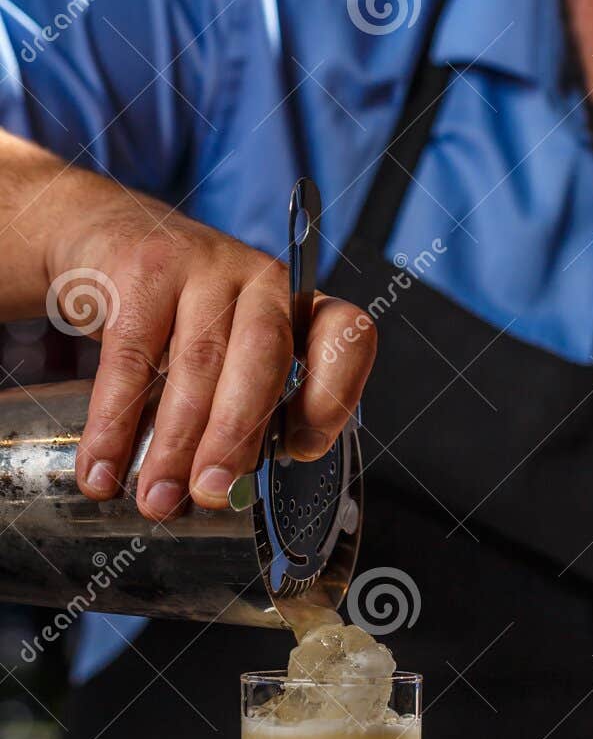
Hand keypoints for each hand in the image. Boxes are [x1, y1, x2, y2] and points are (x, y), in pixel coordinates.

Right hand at [47, 184, 374, 519]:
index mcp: (299, 306)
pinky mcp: (144, 267)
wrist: (108, 238)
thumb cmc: (182, 319)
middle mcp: (263, 280)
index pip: (344, 336)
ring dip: (173, 443)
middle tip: (212, 494)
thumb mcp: (229, 348)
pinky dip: (114, 421)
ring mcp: (205, 266)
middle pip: (263, 358)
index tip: (303, 450)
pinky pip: (130, 356)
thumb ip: (242, 404)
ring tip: (156, 500)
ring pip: (196, 363)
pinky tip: (102, 467)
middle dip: (237, 436)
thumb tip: (225, 491)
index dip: (332, 395)